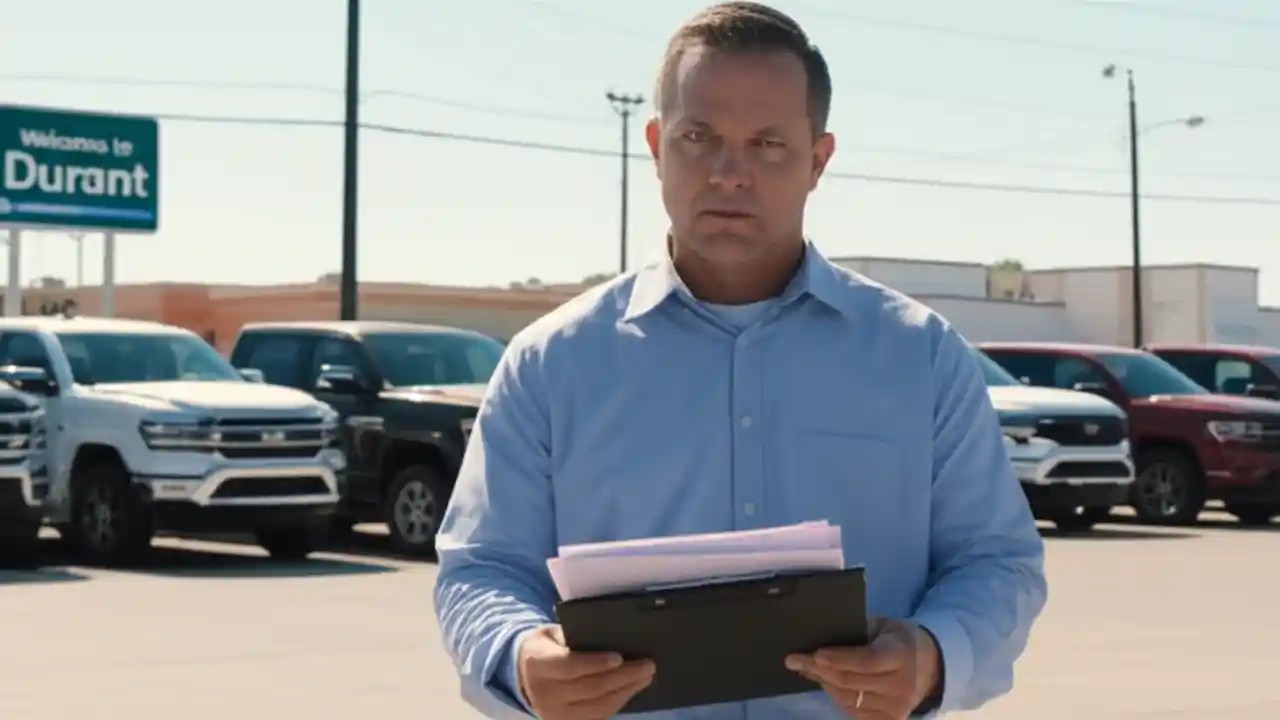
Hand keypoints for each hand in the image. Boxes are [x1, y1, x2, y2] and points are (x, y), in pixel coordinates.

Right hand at [516, 624, 655, 719]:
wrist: (523, 674)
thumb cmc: (545, 647)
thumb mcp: (552, 633)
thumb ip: (574, 635)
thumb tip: (611, 636)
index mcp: (538, 663)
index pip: (569, 666)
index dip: (595, 663)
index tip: (619, 657)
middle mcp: (544, 693)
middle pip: (590, 688)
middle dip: (623, 677)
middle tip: (647, 665)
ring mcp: (554, 714)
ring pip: (598, 706)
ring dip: (626, 692)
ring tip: (645, 677)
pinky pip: (598, 716)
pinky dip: (617, 702)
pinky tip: (630, 689)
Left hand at [785, 618, 940, 718]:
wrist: (931, 665)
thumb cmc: (899, 639)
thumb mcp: (883, 625)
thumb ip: (856, 630)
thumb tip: (819, 635)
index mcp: (901, 655)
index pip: (867, 660)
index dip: (840, 658)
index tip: (815, 653)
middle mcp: (901, 685)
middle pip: (851, 681)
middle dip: (819, 670)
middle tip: (794, 660)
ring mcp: (896, 707)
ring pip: (848, 699)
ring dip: (823, 683)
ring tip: (806, 669)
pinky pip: (853, 712)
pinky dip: (836, 697)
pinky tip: (825, 683)